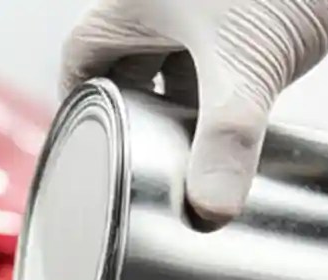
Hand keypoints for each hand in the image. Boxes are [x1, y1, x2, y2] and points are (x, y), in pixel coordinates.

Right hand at [62, 0, 327, 225]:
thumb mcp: (247, 69)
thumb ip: (226, 142)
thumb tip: (209, 211)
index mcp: (131, 3)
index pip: (81, 59)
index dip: (80, 104)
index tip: (92, 144)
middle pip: (121, 59)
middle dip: (131, 107)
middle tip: (143, 153)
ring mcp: (196, 1)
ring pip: (165, 52)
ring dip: (173, 95)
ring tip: (185, 141)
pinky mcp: (234, 6)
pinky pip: (204, 45)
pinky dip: (209, 78)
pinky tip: (229, 106)